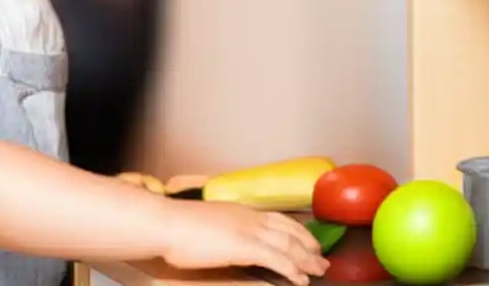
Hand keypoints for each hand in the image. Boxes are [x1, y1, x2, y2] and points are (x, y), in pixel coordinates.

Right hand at [160, 201, 327, 285]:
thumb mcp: (208, 224)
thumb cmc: (177, 226)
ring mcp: (248, 231)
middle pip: (289, 230)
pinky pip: (277, 259)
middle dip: (308, 245)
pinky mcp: (245, 246)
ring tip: (319, 270)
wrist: (166, 223)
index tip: (308, 239)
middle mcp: (249, 218)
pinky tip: (301, 279)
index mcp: (240, 210)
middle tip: (321, 258)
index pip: (278, 218)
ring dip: (306, 259)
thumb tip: (231, 241)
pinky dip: (292, 269)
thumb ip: (225, 230)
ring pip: (288, 245)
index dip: (297, 229)